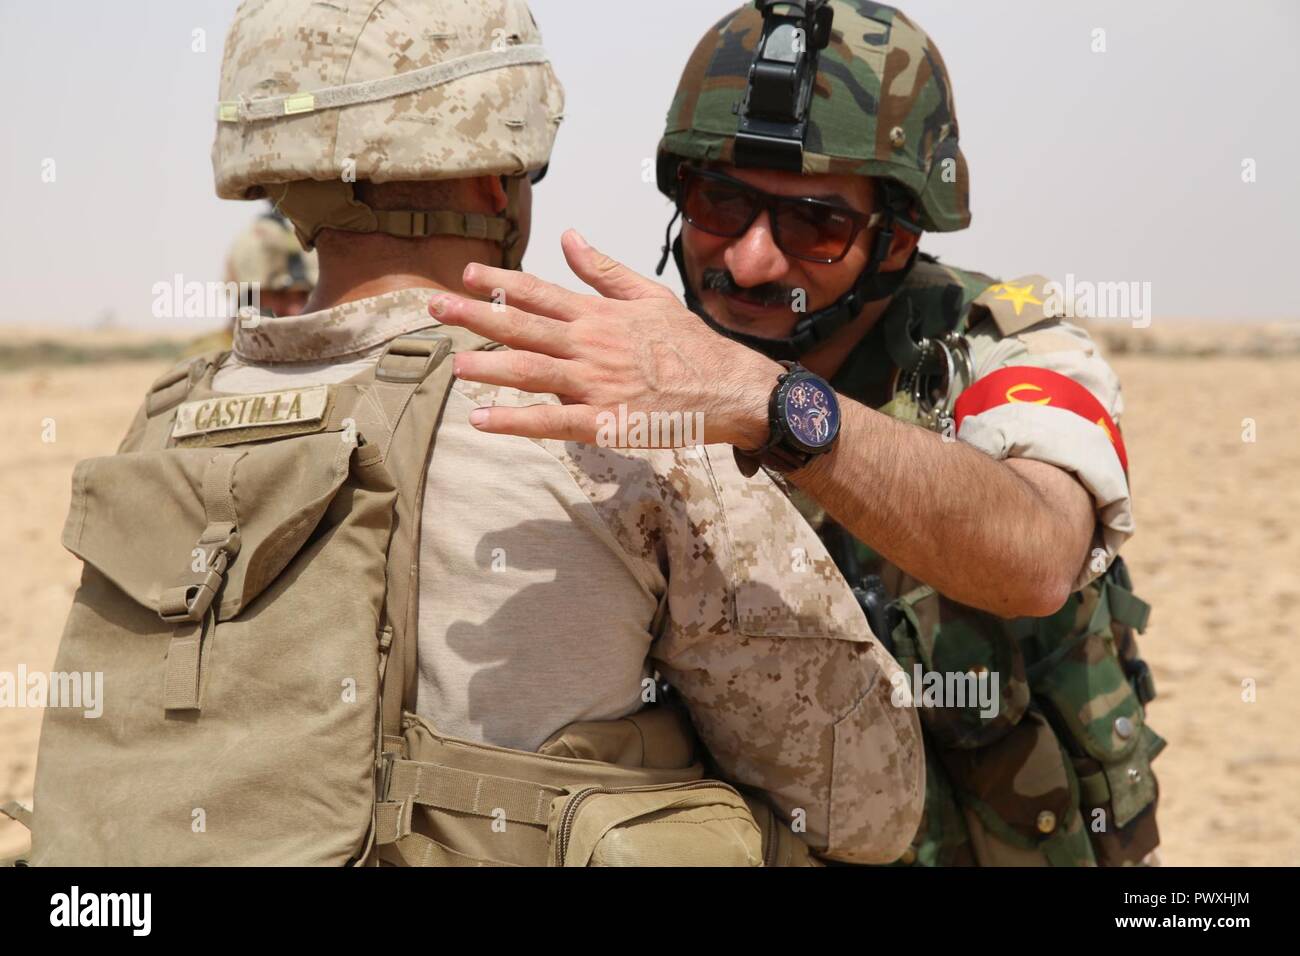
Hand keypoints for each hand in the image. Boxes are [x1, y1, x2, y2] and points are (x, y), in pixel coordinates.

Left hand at [431, 229, 780, 448]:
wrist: (726, 388)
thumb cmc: (689, 344)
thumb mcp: (648, 296)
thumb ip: (604, 269)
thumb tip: (570, 236)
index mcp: (599, 315)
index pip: (540, 292)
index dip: (501, 282)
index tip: (467, 274)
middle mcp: (590, 344)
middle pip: (523, 327)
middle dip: (477, 315)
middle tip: (436, 306)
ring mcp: (593, 383)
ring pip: (530, 371)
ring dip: (488, 367)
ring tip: (454, 364)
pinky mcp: (601, 422)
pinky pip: (550, 421)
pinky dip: (513, 421)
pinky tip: (481, 419)